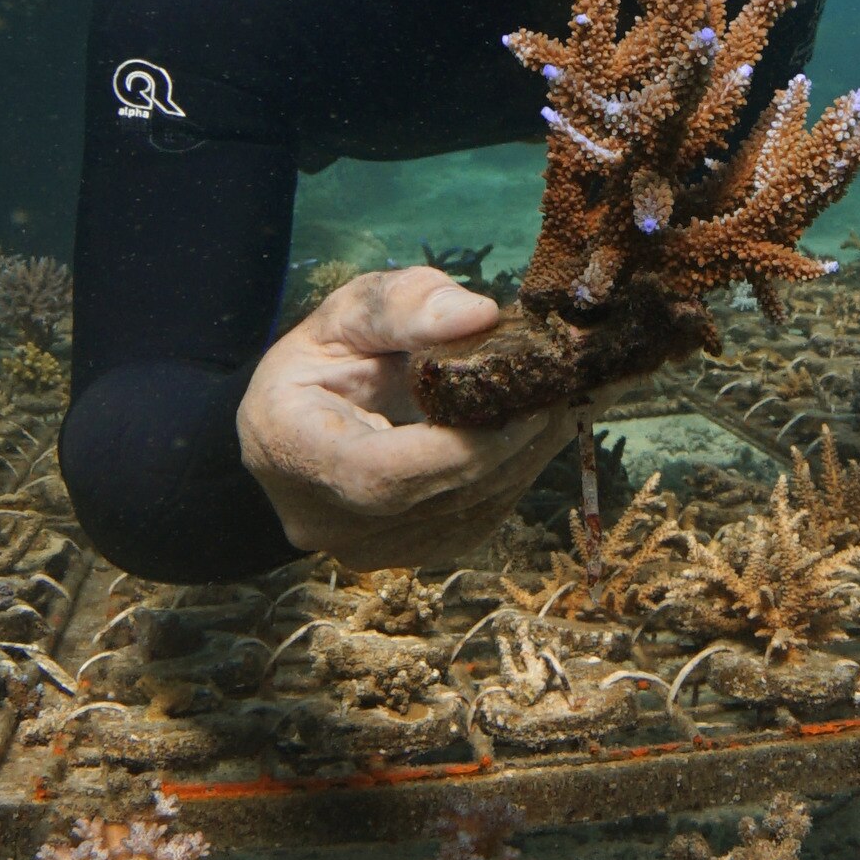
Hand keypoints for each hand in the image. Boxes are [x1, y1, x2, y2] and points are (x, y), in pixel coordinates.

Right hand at [236, 267, 580, 571]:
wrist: (301, 420)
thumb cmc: (323, 360)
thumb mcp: (349, 312)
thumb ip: (405, 306)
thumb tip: (481, 314)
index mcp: (289, 449)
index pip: (383, 477)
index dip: (461, 449)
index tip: (522, 401)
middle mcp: (324, 518)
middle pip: (438, 498)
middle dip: (514, 441)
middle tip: (569, 383)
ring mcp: (366, 548)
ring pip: (470, 512)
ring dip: (527, 455)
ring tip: (564, 395)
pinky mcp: (409, 554)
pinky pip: (477, 518)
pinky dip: (514, 472)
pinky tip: (536, 426)